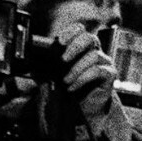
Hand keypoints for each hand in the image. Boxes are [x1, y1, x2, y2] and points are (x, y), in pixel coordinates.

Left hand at [56, 23, 127, 140]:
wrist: (80, 111)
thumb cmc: (67, 89)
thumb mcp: (52, 74)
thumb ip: (46, 63)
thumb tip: (32, 55)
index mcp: (81, 47)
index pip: (80, 30)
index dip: (70, 32)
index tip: (58, 41)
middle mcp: (95, 51)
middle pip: (89, 38)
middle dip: (74, 47)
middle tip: (62, 61)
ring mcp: (104, 62)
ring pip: (93, 56)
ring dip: (75, 69)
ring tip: (65, 81)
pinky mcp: (109, 75)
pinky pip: (97, 70)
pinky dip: (81, 79)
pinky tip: (72, 87)